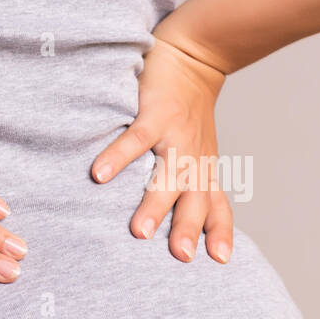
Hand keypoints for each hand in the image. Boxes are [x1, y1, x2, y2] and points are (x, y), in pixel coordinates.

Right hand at [91, 36, 231, 263]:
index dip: (220, 231)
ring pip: (169, 176)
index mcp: (203, 169)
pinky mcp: (156, 115)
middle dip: (189, 228)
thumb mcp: (198, 151)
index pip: (217, 206)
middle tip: (182, 257)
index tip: (221, 260)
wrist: (194, 58)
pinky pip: (136, 140)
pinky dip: (119, 158)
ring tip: (139, 233)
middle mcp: (194, 158)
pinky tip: (99, 175)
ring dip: (155, 204)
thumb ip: (192, 183)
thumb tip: (183, 220)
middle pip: (195, 199)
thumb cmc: (190, 113)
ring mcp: (176, 137)